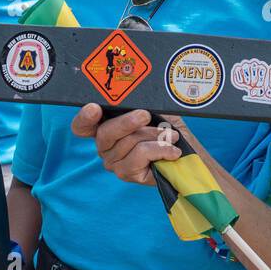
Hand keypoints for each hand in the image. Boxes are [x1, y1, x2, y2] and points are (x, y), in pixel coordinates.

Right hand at [70, 104, 187, 184]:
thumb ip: (142, 102)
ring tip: (170, 136)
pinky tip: (172, 151)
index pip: (82, 126)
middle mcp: (105, 146)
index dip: (84, 118)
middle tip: (146, 115)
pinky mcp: (127, 174)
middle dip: (128, 122)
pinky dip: (160, 149)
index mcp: (106, 126)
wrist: (187, 156)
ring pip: (128, 142)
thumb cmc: (169, 130)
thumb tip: (136, 95)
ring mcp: (114, 162)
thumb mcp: (157, 110)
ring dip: (155, 136)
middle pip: (105, 132)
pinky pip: (140, 155)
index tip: (94, 108)